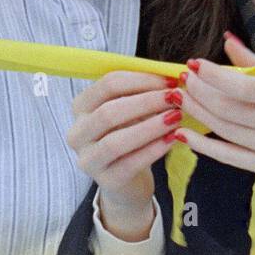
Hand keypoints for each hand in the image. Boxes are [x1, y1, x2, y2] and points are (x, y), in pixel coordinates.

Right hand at [67, 70, 176, 240]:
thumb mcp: (132, 110)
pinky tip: (173, 138)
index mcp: (81, 107)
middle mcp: (77, 133)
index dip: (141, 80)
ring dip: (150, 126)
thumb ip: (144, 91)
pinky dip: (153, 149)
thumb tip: (172, 73)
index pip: (108, 84)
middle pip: (109, 112)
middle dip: (146, 102)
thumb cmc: (130, 134)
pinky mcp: (106, 181)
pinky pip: (130, 164)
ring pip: (116, 141)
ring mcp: (88, 159)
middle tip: (175, 98)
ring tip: (176, 117)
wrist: (127, 179)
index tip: (169, 80)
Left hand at [176, 34, 254, 210]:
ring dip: (198, 112)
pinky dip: (204, 145)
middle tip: (182, 79)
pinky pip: (229, 157)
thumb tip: (228, 40)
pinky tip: (186, 133)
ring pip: (225, 129)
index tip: (195, 64)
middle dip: (199, 91)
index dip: (214, 75)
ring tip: (183, 97)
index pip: (245, 85)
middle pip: (229, 107)